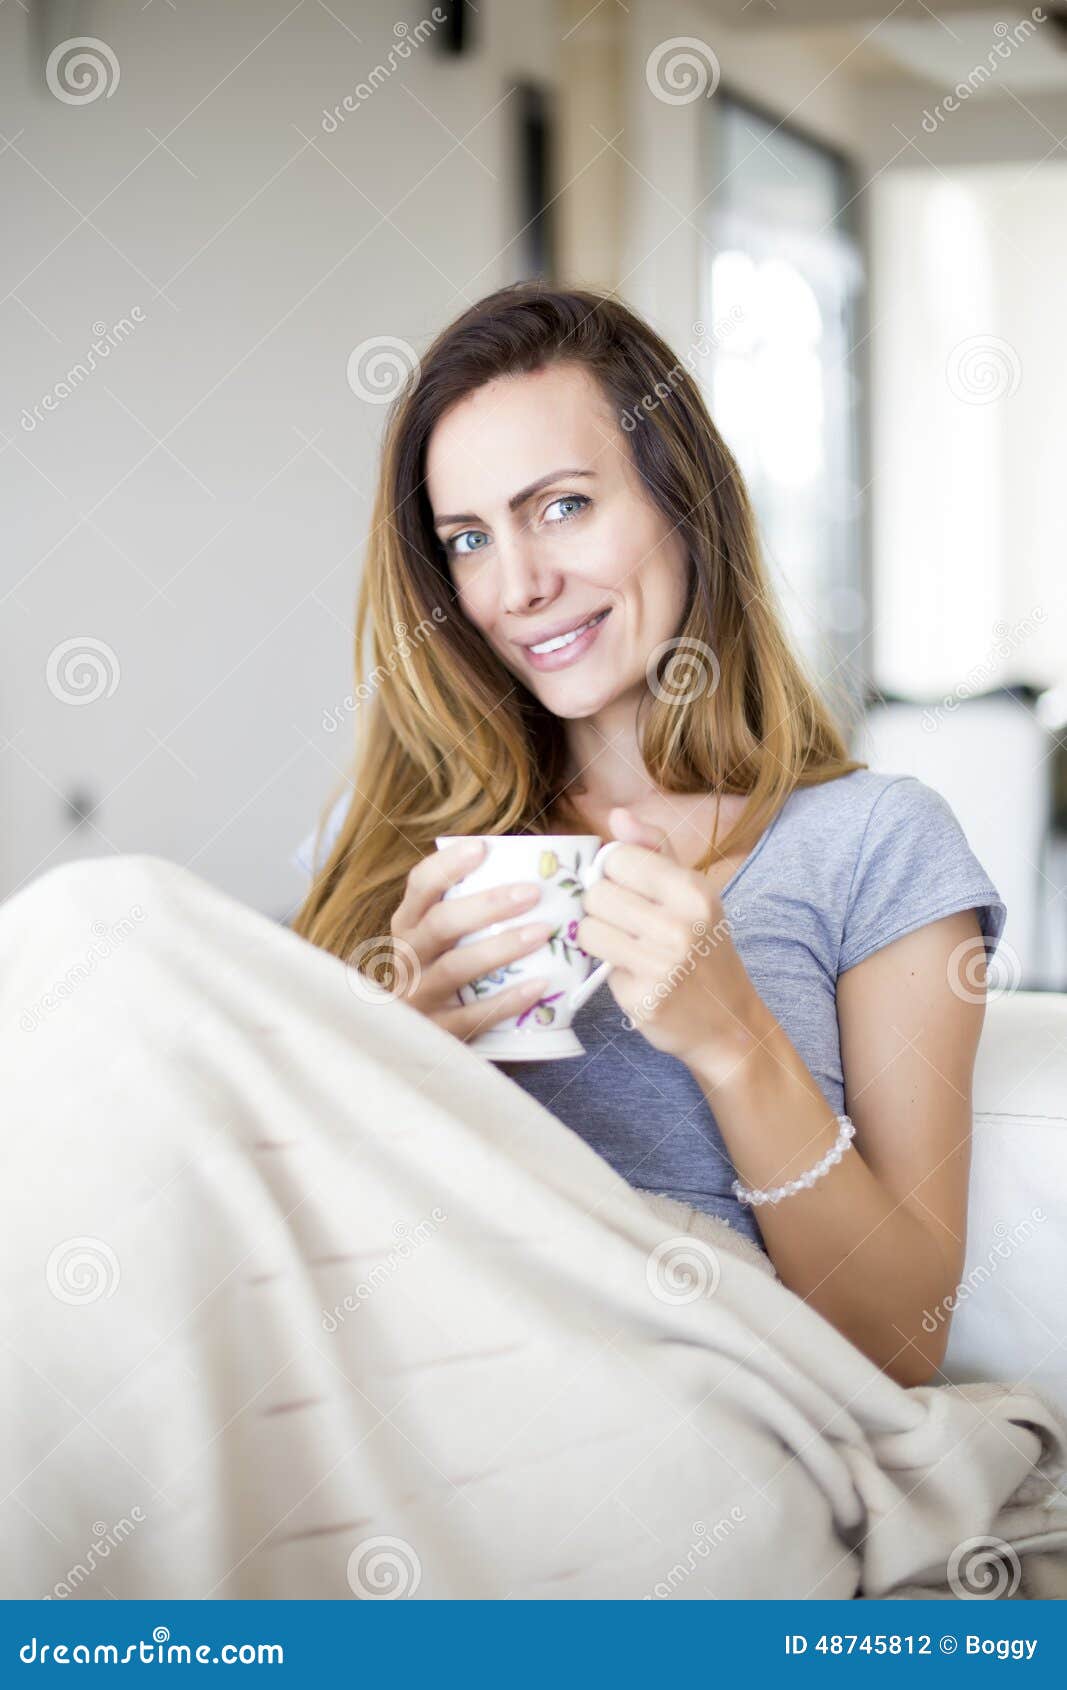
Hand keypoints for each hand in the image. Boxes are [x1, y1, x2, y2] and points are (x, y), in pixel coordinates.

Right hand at [389, 841, 554, 1042]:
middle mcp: (407, 957)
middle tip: (532, 892)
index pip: (419, 886)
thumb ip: (471, 906)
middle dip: (487, 905)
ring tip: (543, 932)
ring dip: (501, 947)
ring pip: (455, 968)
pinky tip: (540, 985)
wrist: (414, 1041)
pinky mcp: (437, 1032)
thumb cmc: (445, 973)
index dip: (447, 865)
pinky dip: (507, 1000)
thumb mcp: (444, 939)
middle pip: (440, 924)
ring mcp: (419, 996)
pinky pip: (473, 1016)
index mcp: (408, 924)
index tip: (482, 846)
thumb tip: (534, 864)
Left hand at [576, 807, 763, 1074]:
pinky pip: (596, 965)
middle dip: (601, 905)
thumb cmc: (706, 950)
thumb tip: (618, 815)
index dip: (614, 871)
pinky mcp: (643, 996)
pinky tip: (633, 973)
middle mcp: (680, 926)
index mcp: (694, 891)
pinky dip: (609, 968)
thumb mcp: (692, 894)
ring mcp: (661, 964)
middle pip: (597, 892)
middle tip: (625, 922)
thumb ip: (655, 850)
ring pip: (587, 927)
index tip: (627, 887)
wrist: (730, 1023)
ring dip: (597, 936)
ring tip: (624, 945)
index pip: (619, 858)